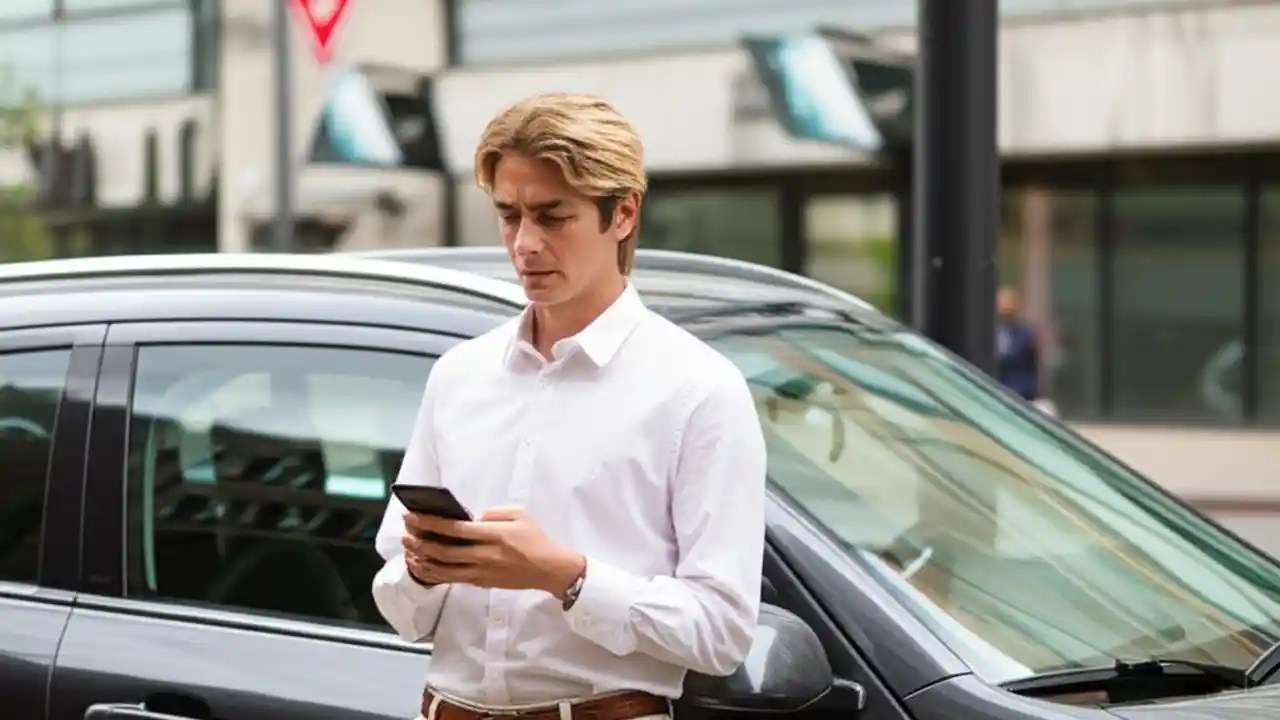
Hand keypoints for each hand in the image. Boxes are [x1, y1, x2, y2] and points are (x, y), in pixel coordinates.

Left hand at [401, 507, 584, 598]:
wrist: (548, 569)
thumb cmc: (535, 539)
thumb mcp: (519, 515)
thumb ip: (494, 513)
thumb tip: (473, 518)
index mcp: (493, 535)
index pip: (454, 529)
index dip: (430, 523)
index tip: (413, 517)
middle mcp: (484, 555)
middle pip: (443, 552)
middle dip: (420, 543)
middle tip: (406, 534)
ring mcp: (481, 572)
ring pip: (444, 570)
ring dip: (423, 561)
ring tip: (409, 552)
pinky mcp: (481, 582)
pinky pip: (452, 579)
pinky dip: (435, 573)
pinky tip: (424, 567)